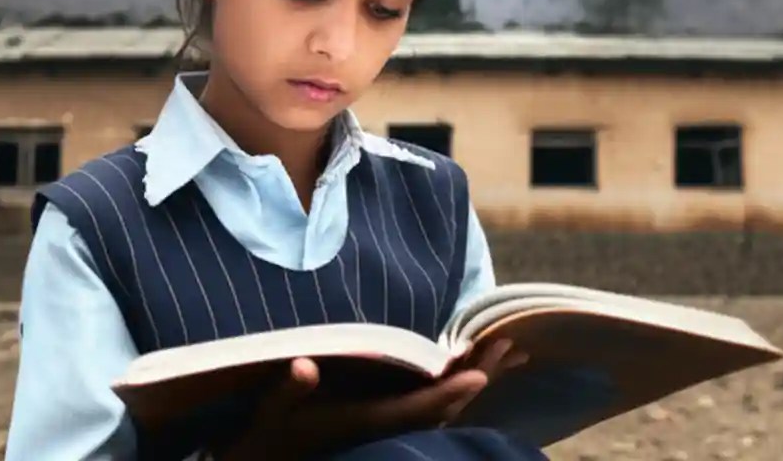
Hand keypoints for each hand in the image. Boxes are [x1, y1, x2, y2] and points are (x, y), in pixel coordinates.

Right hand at [214, 340, 525, 460]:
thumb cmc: (268, 437)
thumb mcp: (270, 412)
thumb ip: (289, 390)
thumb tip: (304, 365)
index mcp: (365, 422)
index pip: (417, 409)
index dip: (449, 394)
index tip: (480, 374)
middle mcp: (386, 428)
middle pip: (445, 406)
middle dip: (480, 376)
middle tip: (512, 345)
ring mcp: (390, 427)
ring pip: (448, 407)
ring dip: (479, 380)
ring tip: (513, 353)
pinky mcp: (389, 423)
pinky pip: (438, 406)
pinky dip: (464, 387)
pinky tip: (481, 371)